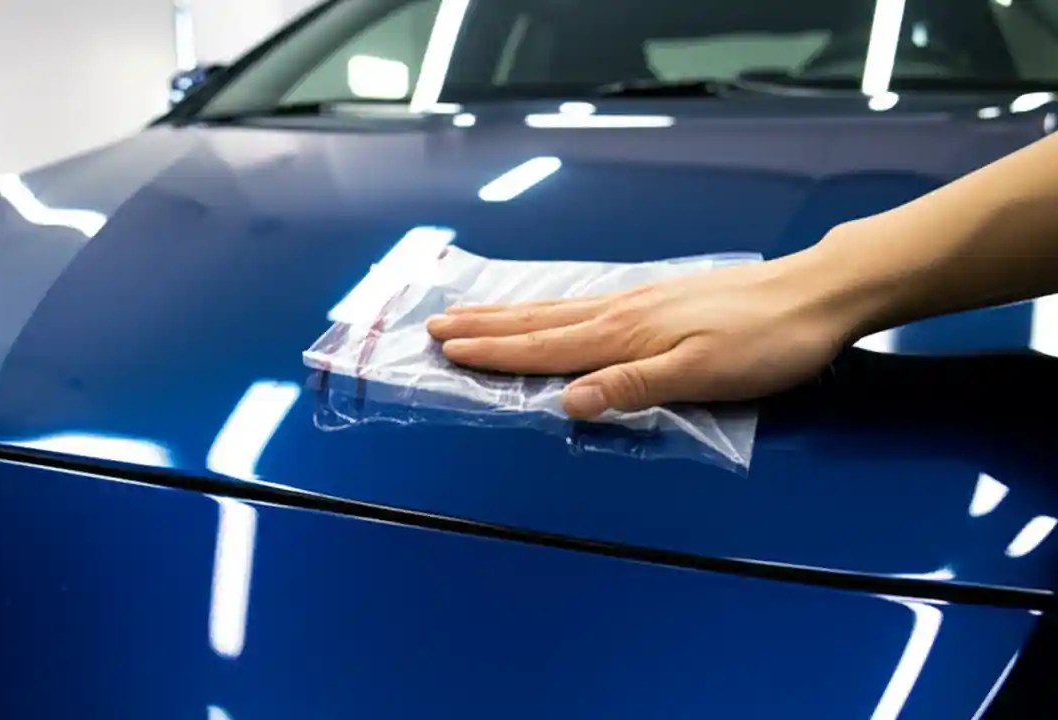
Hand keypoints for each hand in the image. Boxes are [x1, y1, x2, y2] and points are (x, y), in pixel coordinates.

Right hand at [426, 245, 861, 418]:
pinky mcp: (657, 298)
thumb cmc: (766, 343)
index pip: (545, 347)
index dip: (494, 353)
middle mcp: (622, 312)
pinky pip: (583, 302)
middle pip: (538, 321)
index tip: (446, 349)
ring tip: (471, 312)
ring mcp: (638, 300)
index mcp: (625, 335)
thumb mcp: (703, 374)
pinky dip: (548, 306)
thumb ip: (632, 386)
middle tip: (435, 324)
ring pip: (557, 308)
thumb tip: (566, 400)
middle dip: (484, 327)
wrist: (815, 294)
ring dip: (508, 314)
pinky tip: (548, 307)